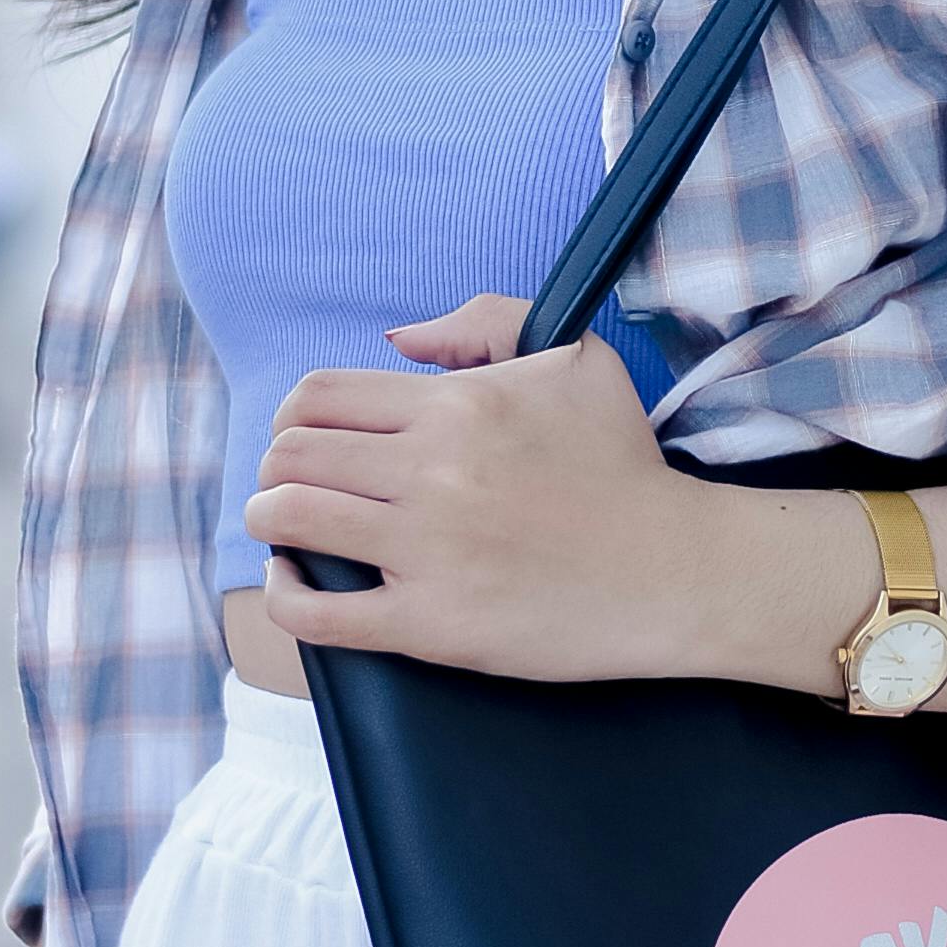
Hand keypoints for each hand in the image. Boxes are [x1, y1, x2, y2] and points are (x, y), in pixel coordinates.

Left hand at [250, 295, 728, 684]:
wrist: (676, 570)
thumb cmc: (625, 464)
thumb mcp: (575, 357)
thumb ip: (485, 321)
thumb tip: (398, 339)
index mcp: (456, 404)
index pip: (316, 396)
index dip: (292, 419)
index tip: (308, 442)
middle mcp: (431, 471)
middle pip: (289, 455)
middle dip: (273, 470)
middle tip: (293, 488)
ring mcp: (427, 550)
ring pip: (289, 519)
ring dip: (269, 522)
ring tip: (286, 531)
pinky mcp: (432, 624)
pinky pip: (317, 613)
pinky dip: (285, 596)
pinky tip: (295, 583)